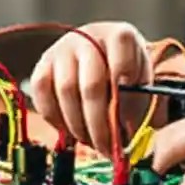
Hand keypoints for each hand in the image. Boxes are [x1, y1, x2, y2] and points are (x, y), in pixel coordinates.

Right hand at [30, 22, 151, 156]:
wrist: (100, 52)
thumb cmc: (125, 71)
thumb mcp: (142, 80)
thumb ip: (138, 102)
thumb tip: (128, 134)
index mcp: (120, 35)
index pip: (122, 57)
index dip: (126, 88)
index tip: (129, 119)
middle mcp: (88, 37)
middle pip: (92, 86)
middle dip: (100, 125)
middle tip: (108, 149)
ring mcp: (62, 49)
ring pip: (65, 93)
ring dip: (79, 126)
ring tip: (92, 143)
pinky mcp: (43, 64)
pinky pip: (42, 95)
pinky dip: (56, 119)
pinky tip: (71, 131)